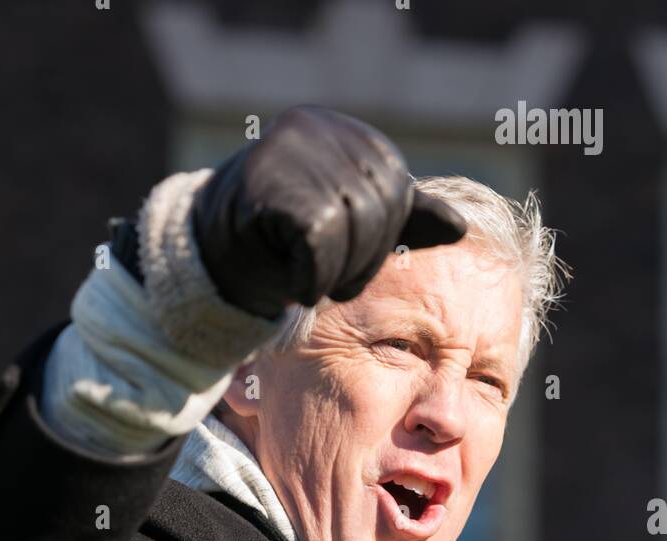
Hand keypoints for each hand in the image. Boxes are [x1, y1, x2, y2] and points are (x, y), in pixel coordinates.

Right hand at [191, 104, 466, 318]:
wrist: (210, 262)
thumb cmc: (282, 247)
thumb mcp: (349, 229)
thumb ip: (402, 221)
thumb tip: (459, 228)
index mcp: (348, 136)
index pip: (396, 192)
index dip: (379, 242)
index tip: (347, 263)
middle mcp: (320, 129)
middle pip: (379, 207)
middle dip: (361, 260)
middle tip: (328, 280)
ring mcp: (291, 150)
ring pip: (352, 224)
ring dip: (336, 273)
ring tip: (308, 281)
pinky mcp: (269, 183)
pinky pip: (319, 240)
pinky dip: (311, 276)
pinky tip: (293, 282)